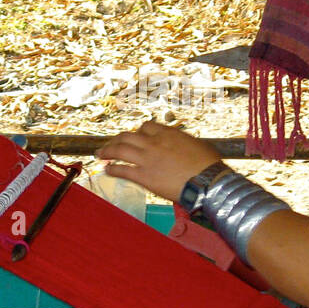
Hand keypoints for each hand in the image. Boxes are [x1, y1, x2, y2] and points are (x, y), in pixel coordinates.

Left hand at [95, 121, 222, 203]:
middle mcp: (154, 143)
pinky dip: (112, 169)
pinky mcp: (144, 176)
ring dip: (107, 150)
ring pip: (120, 150)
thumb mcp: (196, 145)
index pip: (146, 126)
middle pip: (128, 136)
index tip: (136, 136)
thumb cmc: (208, 164)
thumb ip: (183, 143)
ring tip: (100, 153)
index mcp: (167, 134)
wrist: (207, 181)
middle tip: (111, 144)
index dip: (138, 131)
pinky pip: (122, 170)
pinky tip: (106, 170)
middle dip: (117, 139)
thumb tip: (184, 146)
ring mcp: (147, 159)